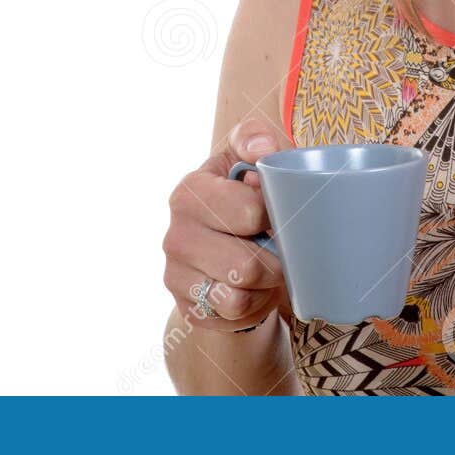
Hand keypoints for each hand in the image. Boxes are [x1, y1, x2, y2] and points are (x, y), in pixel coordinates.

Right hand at [162, 117, 287, 331]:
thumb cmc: (247, 195)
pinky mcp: (187, 308)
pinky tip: (252, 288)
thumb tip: (262, 148)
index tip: (276, 209)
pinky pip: (234, 315)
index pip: (250, 211)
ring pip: (239, 295)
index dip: (276, 215)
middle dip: (276, 259)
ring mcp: (176, 275)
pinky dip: (254, 305)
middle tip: (279, 246)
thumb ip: (255, 138)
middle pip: (247, 265)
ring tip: (266, 266)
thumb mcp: (248, 158)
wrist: (228, 245)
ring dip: (265, 283)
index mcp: (190, 191)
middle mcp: (175, 234)